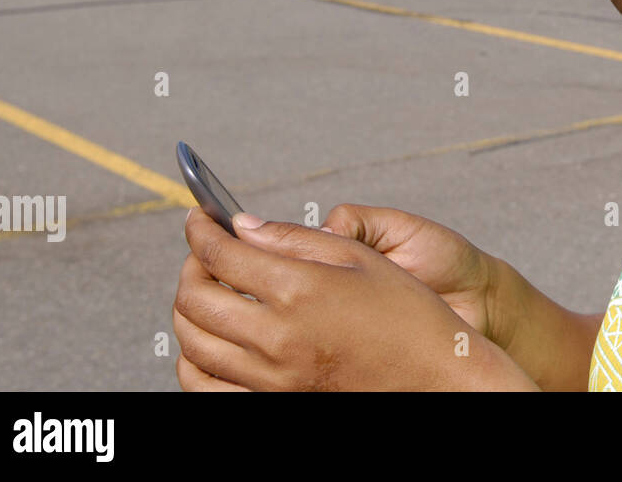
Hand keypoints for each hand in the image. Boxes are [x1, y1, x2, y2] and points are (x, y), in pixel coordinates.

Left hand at [173, 207, 536, 390]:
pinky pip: (205, 386)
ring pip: (192, 344)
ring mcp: (271, 376)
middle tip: (204, 252)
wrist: (434, 376)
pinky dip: (194, 361)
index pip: (220, 254)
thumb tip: (243, 227)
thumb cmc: (408, 312)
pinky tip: (211, 340)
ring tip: (206, 292)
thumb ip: (295, 238)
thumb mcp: (361, 258)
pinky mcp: (274, 401)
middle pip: (194, 299)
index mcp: (299, 289)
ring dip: (187, 311)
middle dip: (190, 267)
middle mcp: (277, 337)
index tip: (198, 220)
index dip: (200, 231)